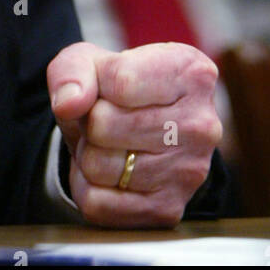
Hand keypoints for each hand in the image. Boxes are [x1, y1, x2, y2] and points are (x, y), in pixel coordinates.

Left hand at [48, 41, 222, 226]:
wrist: (134, 129)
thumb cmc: (113, 87)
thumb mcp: (89, 60)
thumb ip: (72, 70)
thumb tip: (69, 104)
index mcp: (190, 72)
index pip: (121, 82)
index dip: (95, 86)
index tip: (104, 87)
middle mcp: (200, 124)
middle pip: (104, 125)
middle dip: (88, 121)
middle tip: (103, 118)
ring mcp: (188, 171)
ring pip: (98, 166)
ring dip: (87, 154)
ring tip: (108, 143)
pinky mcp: (168, 209)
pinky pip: (97, 203)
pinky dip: (87, 187)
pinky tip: (109, 171)